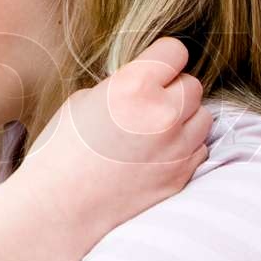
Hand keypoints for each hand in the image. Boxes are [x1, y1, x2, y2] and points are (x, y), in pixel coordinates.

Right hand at [15, 36, 210, 260]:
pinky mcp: (181, 176)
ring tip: (154, 131)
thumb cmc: (59, 153)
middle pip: (192, 85)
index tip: (152, 71)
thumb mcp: (81, 102)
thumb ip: (120, 88)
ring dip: (184, 119)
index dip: (161, 60)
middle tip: (148, 105)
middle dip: (173, 91)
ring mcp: (177, 148)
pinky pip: (198, 148)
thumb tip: (142, 87)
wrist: (59, 209)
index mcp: (134, 87)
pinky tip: (155, 156)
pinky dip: (183, 148)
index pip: (175, 52)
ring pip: (202, 116)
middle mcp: (163, 114)